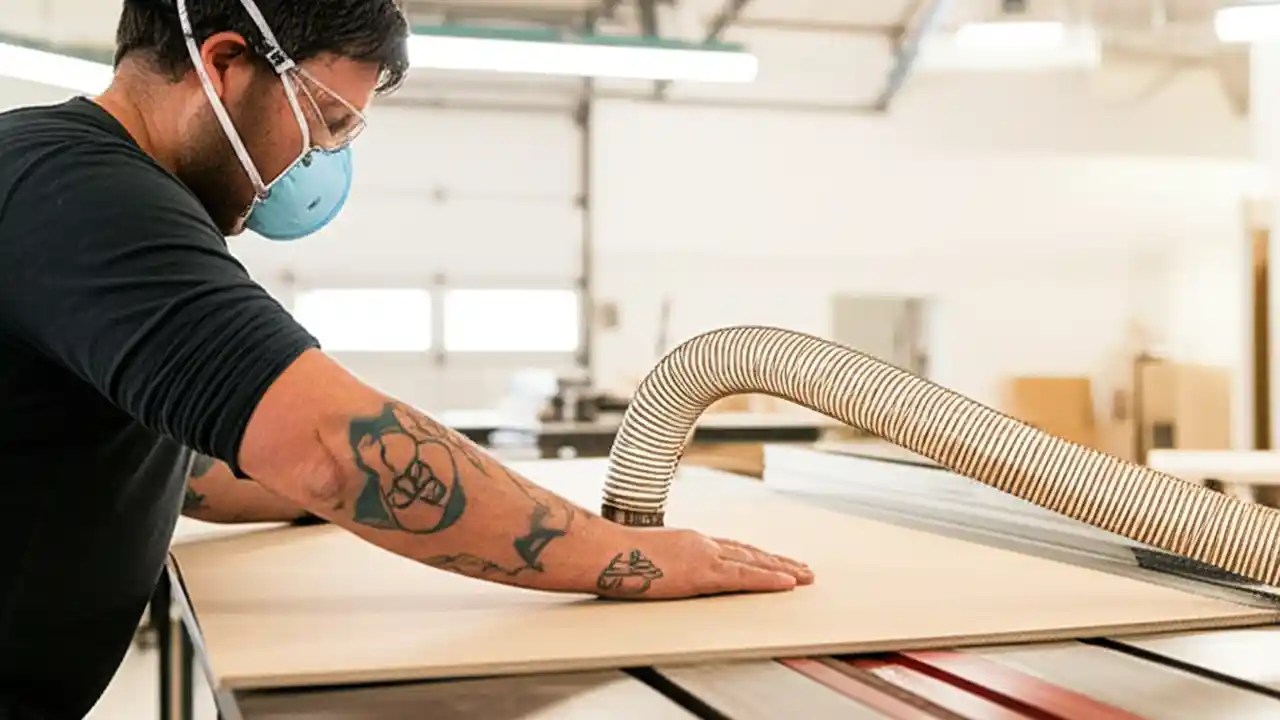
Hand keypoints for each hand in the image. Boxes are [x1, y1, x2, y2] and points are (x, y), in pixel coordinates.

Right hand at [594, 528, 813, 599]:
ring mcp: (703, 556)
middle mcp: (701, 544)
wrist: (605, 551)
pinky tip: (788, 582)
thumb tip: (663, 572)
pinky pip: (744, 577)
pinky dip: (769, 578)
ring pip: (753, 563)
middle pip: (748, 553)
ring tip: (805, 577)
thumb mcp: (644, 556)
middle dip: (777, 561)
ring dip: (782, 570)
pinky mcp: (701, 573)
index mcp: (688, 541)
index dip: (755, 555)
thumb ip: (662, 561)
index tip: (773, 559)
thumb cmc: (614, 556)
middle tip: (802, 569)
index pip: (730, 548)